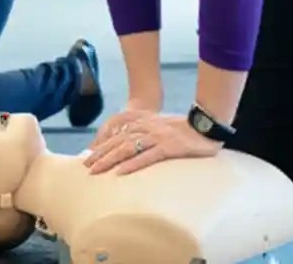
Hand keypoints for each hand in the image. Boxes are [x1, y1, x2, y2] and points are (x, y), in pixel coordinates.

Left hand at [83, 110, 222, 175]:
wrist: (207, 124)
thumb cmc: (185, 129)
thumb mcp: (161, 126)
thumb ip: (146, 132)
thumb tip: (131, 146)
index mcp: (144, 121)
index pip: (117, 132)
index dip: (101, 144)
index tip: (89, 154)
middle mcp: (146, 127)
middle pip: (117, 141)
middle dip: (100, 154)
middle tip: (85, 166)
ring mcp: (157, 137)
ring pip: (127, 148)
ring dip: (109, 160)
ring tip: (96, 171)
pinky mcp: (168, 147)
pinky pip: (147, 157)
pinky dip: (132, 164)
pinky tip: (121, 172)